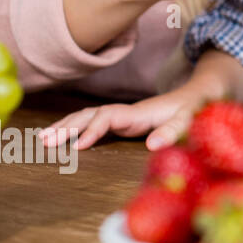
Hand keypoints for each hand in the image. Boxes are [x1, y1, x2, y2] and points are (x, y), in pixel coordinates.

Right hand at [37, 84, 210, 151]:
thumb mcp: (190, 120)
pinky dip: (75, 129)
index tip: (79, 145)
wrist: (199, 97)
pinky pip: (93, 124)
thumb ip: (174, 131)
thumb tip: (152, 145)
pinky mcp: (123, 123)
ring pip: (88, 118)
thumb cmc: (195, 110)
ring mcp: (123, 117)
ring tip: (43, 139)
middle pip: (90, 115)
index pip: (108, 117)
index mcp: (138, 113)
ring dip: (66, 126)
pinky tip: (61, 138)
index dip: (93, 129)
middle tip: (45, 141)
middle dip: (67, 126)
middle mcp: (126, 113)